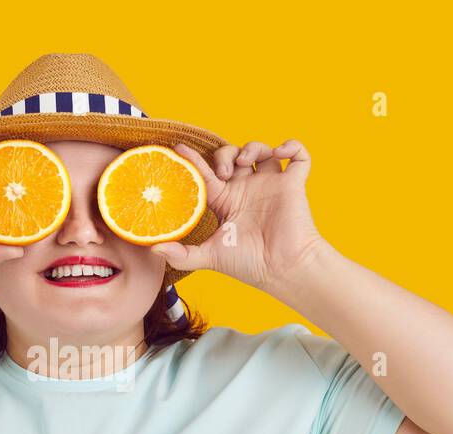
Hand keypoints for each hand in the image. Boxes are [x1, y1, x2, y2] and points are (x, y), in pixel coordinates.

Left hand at [150, 139, 323, 290]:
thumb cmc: (248, 264)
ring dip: (252, 147)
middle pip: (233, 156)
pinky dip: (292, 146)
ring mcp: (270, 185)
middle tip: (222, 173)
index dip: (193, 159)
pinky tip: (280, 150)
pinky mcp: (293, 185)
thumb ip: (182, 254)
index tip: (178, 149)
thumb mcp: (209, 257)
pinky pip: (298, 156)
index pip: (206, 174)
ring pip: (261, 151)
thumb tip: (154, 249)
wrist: (281, 268)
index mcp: (227, 201)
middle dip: (224, 155)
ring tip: (244, 162)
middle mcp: (247, 190)